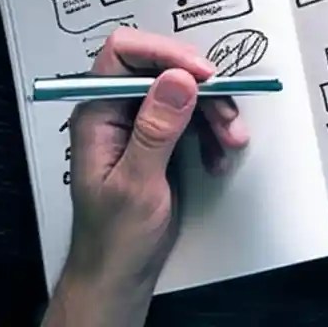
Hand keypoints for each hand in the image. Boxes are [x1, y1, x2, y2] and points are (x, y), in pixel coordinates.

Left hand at [43, 28, 250, 326]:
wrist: (120, 272)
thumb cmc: (115, 236)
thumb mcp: (138, 183)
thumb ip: (156, 129)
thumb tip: (177, 79)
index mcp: (97, 113)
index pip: (124, 54)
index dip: (165, 54)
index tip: (203, 74)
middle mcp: (116, 110)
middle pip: (164, 71)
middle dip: (202, 91)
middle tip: (227, 117)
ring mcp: (139, 123)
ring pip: (185, 93)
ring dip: (214, 114)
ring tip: (230, 143)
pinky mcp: (160, 137)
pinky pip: (193, 117)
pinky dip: (212, 132)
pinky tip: (217, 157)